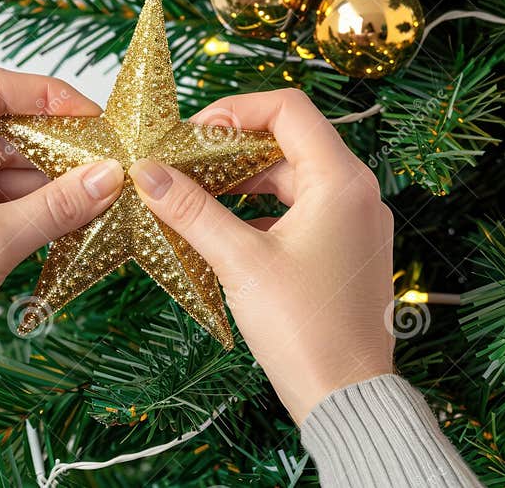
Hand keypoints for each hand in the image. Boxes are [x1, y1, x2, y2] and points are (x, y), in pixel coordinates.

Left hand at [0, 66, 123, 395]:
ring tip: (99, 198)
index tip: (94, 117)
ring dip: (53, 182)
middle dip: (58, 148)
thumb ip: (56, 206)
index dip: (48, 95)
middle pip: (7, 129)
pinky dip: (38, 207)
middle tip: (107, 165)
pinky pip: (5, 198)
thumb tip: (111, 176)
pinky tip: (74, 219)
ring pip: (10, 167)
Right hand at [127, 89, 394, 421]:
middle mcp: (357, 193)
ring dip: (245, 181)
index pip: (289, 109)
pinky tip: (225, 230)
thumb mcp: (240, 262)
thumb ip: (192, 211)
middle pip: (289, 142)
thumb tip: (148, 173)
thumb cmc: (304, 329)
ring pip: (294, 179)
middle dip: (233, 149)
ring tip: (197, 194)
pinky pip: (302, 211)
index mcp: (341, 182)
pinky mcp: (346, 250)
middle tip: (185, 163)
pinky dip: (263, 211)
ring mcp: (355, 222)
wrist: (346, 395)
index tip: (193, 131)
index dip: (236, 109)